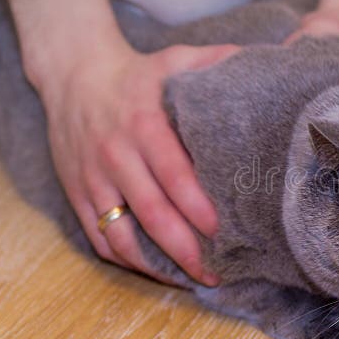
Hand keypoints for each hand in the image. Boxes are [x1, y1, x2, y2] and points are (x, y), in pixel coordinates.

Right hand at [38, 43, 239, 284]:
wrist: (73, 74)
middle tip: (216, 273)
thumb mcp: (176, 59)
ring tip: (189, 279)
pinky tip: (154, 270)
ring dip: (154, 265)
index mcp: (144, 125)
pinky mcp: (77, 193)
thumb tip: (264, 63)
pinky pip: (98, 237)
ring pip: (121, 235)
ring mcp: (92, 179)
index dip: (197, 207)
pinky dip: (125, 259)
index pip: (173, 174)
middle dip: (184, 249)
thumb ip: (218, 62)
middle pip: (151, 214)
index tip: (222, 231)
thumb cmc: (138, 73)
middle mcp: (116, 155)